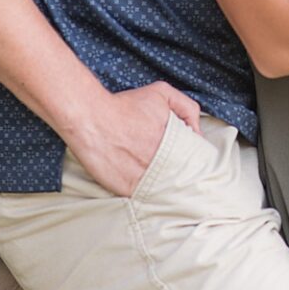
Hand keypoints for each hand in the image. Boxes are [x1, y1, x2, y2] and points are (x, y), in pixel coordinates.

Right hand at [67, 81, 201, 197]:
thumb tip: (196, 132)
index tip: (180, 151)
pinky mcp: (129, 191)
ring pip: (166, 188)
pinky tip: (137, 176)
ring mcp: (148, 180)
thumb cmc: (124, 105)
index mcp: (177, 144)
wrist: (91, 118)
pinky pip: (145, 196)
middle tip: (165, 160)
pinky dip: (145, 189)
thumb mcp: (161, 93)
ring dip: (162, 181)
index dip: (190, 155)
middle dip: (178, 169)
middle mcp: (165, 164)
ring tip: (148, 168)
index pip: (197, 158)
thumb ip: (187, 108)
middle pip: (183, 175)